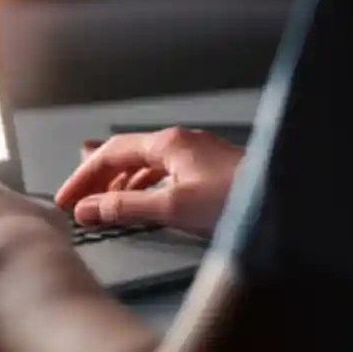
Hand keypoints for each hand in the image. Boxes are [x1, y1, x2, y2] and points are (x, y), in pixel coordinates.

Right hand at [55, 127, 243, 236]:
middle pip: (126, 155)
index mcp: (169, 143)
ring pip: (146, 165)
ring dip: (120, 184)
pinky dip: (144, 187)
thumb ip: (127, 207)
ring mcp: (198, 155)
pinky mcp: (211, 171)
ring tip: (102, 205)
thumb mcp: (173, 207)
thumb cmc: (239, 200)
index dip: (83, 177)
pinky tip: (143, 202)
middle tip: (77, 202)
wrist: (286, 202)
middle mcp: (181, 142)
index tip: (66, 199)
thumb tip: (90, 209)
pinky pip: (165, 174)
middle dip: (98, 178)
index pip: (111, 153)